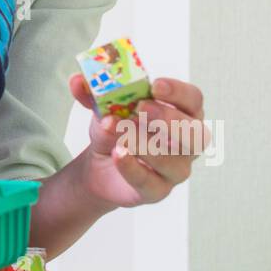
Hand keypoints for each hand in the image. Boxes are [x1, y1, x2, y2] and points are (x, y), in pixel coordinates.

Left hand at [69, 73, 208, 208]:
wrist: (101, 164)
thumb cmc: (115, 129)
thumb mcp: (104, 107)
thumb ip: (92, 93)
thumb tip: (77, 80)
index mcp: (182, 113)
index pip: (193, 100)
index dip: (178, 92)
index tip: (155, 85)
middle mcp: (187, 142)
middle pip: (193, 131)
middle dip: (166, 118)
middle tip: (140, 108)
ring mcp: (176, 169)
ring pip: (173, 160)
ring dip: (146, 144)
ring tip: (122, 135)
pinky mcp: (158, 190)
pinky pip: (149, 181)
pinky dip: (132, 167)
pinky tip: (118, 154)